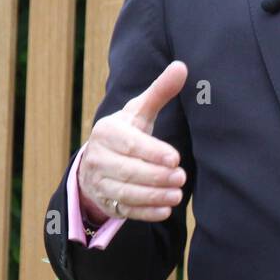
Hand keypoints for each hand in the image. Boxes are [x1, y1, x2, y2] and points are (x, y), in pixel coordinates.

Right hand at [78, 60, 188, 222]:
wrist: (99, 160)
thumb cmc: (126, 132)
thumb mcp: (139, 112)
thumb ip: (159, 91)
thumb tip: (182, 66)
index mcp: (106, 132)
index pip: (130, 144)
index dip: (152, 152)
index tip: (175, 158)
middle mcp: (98, 157)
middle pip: (128, 170)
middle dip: (156, 176)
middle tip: (181, 177)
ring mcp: (99, 182)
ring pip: (126, 192)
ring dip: (153, 196)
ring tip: (178, 195)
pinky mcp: (107, 201)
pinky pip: (125, 210)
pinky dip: (145, 212)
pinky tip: (165, 210)